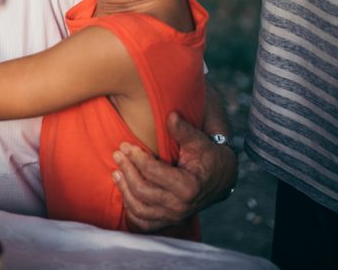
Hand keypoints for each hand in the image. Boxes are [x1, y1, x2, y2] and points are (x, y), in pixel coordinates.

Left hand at [111, 112, 236, 231]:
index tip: (126, 145)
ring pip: (140, 208)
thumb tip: (170, 115)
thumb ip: (183, 130)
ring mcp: (174, 216)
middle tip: (117, 154)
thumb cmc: (209, 156)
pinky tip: (123, 192)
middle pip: (143, 190)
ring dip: (124, 190)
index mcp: (189, 186)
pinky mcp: (168, 221)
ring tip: (116, 172)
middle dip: (127, 170)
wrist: (222, 178)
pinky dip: (131, 210)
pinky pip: (143, 222)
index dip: (136, 157)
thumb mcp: (199, 141)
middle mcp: (181, 206)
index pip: (153, 172)